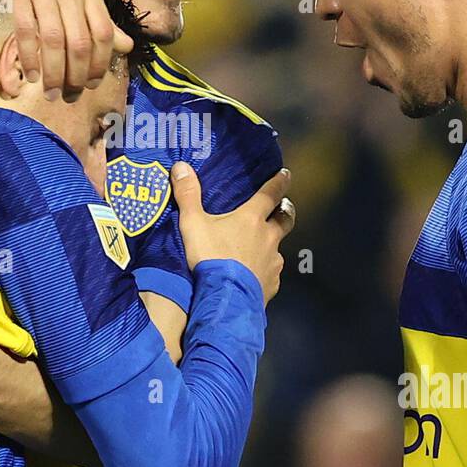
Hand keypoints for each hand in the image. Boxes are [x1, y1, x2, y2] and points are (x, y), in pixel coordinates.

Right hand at [0, 0, 133, 98]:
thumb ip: (100, 20)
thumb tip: (127, 46)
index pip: (103, 34)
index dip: (99, 64)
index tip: (89, 86)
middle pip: (80, 41)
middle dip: (75, 75)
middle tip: (67, 96)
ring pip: (54, 39)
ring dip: (54, 72)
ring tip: (50, 92)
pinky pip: (26, 29)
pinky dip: (30, 56)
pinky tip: (31, 74)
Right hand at [172, 163, 294, 302]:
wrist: (225, 300)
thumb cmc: (210, 258)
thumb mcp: (193, 224)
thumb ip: (188, 195)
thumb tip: (181, 166)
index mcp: (252, 219)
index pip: (271, 194)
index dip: (279, 182)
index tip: (286, 175)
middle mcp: (268, 237)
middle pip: (286, 218)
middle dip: (285, 211)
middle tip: (282, 208)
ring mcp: (273, 262)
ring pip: (278, 248)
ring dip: (272, 244)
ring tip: (260, 247)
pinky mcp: (272, 284)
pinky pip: (272, 272)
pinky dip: (265, 270)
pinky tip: (255, 275)